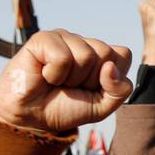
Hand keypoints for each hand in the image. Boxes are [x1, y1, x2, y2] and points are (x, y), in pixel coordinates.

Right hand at [0, 30, 132, 133]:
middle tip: (71, 86)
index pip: (123, 55)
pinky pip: (63, 57)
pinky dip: (54, 74)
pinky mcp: (44, 38)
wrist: (30, 117)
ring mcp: (64, 37)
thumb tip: (110, 67)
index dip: (110, 79)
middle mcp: (84, 43)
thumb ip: (119, 90)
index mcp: (100, 55)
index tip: (91, 89)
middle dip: (90, 80)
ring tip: (57, 82)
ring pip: (86, 55)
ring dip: (71, 79)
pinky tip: (44, 74)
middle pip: (106, 53)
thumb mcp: (101, 107)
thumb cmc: (64, 108)